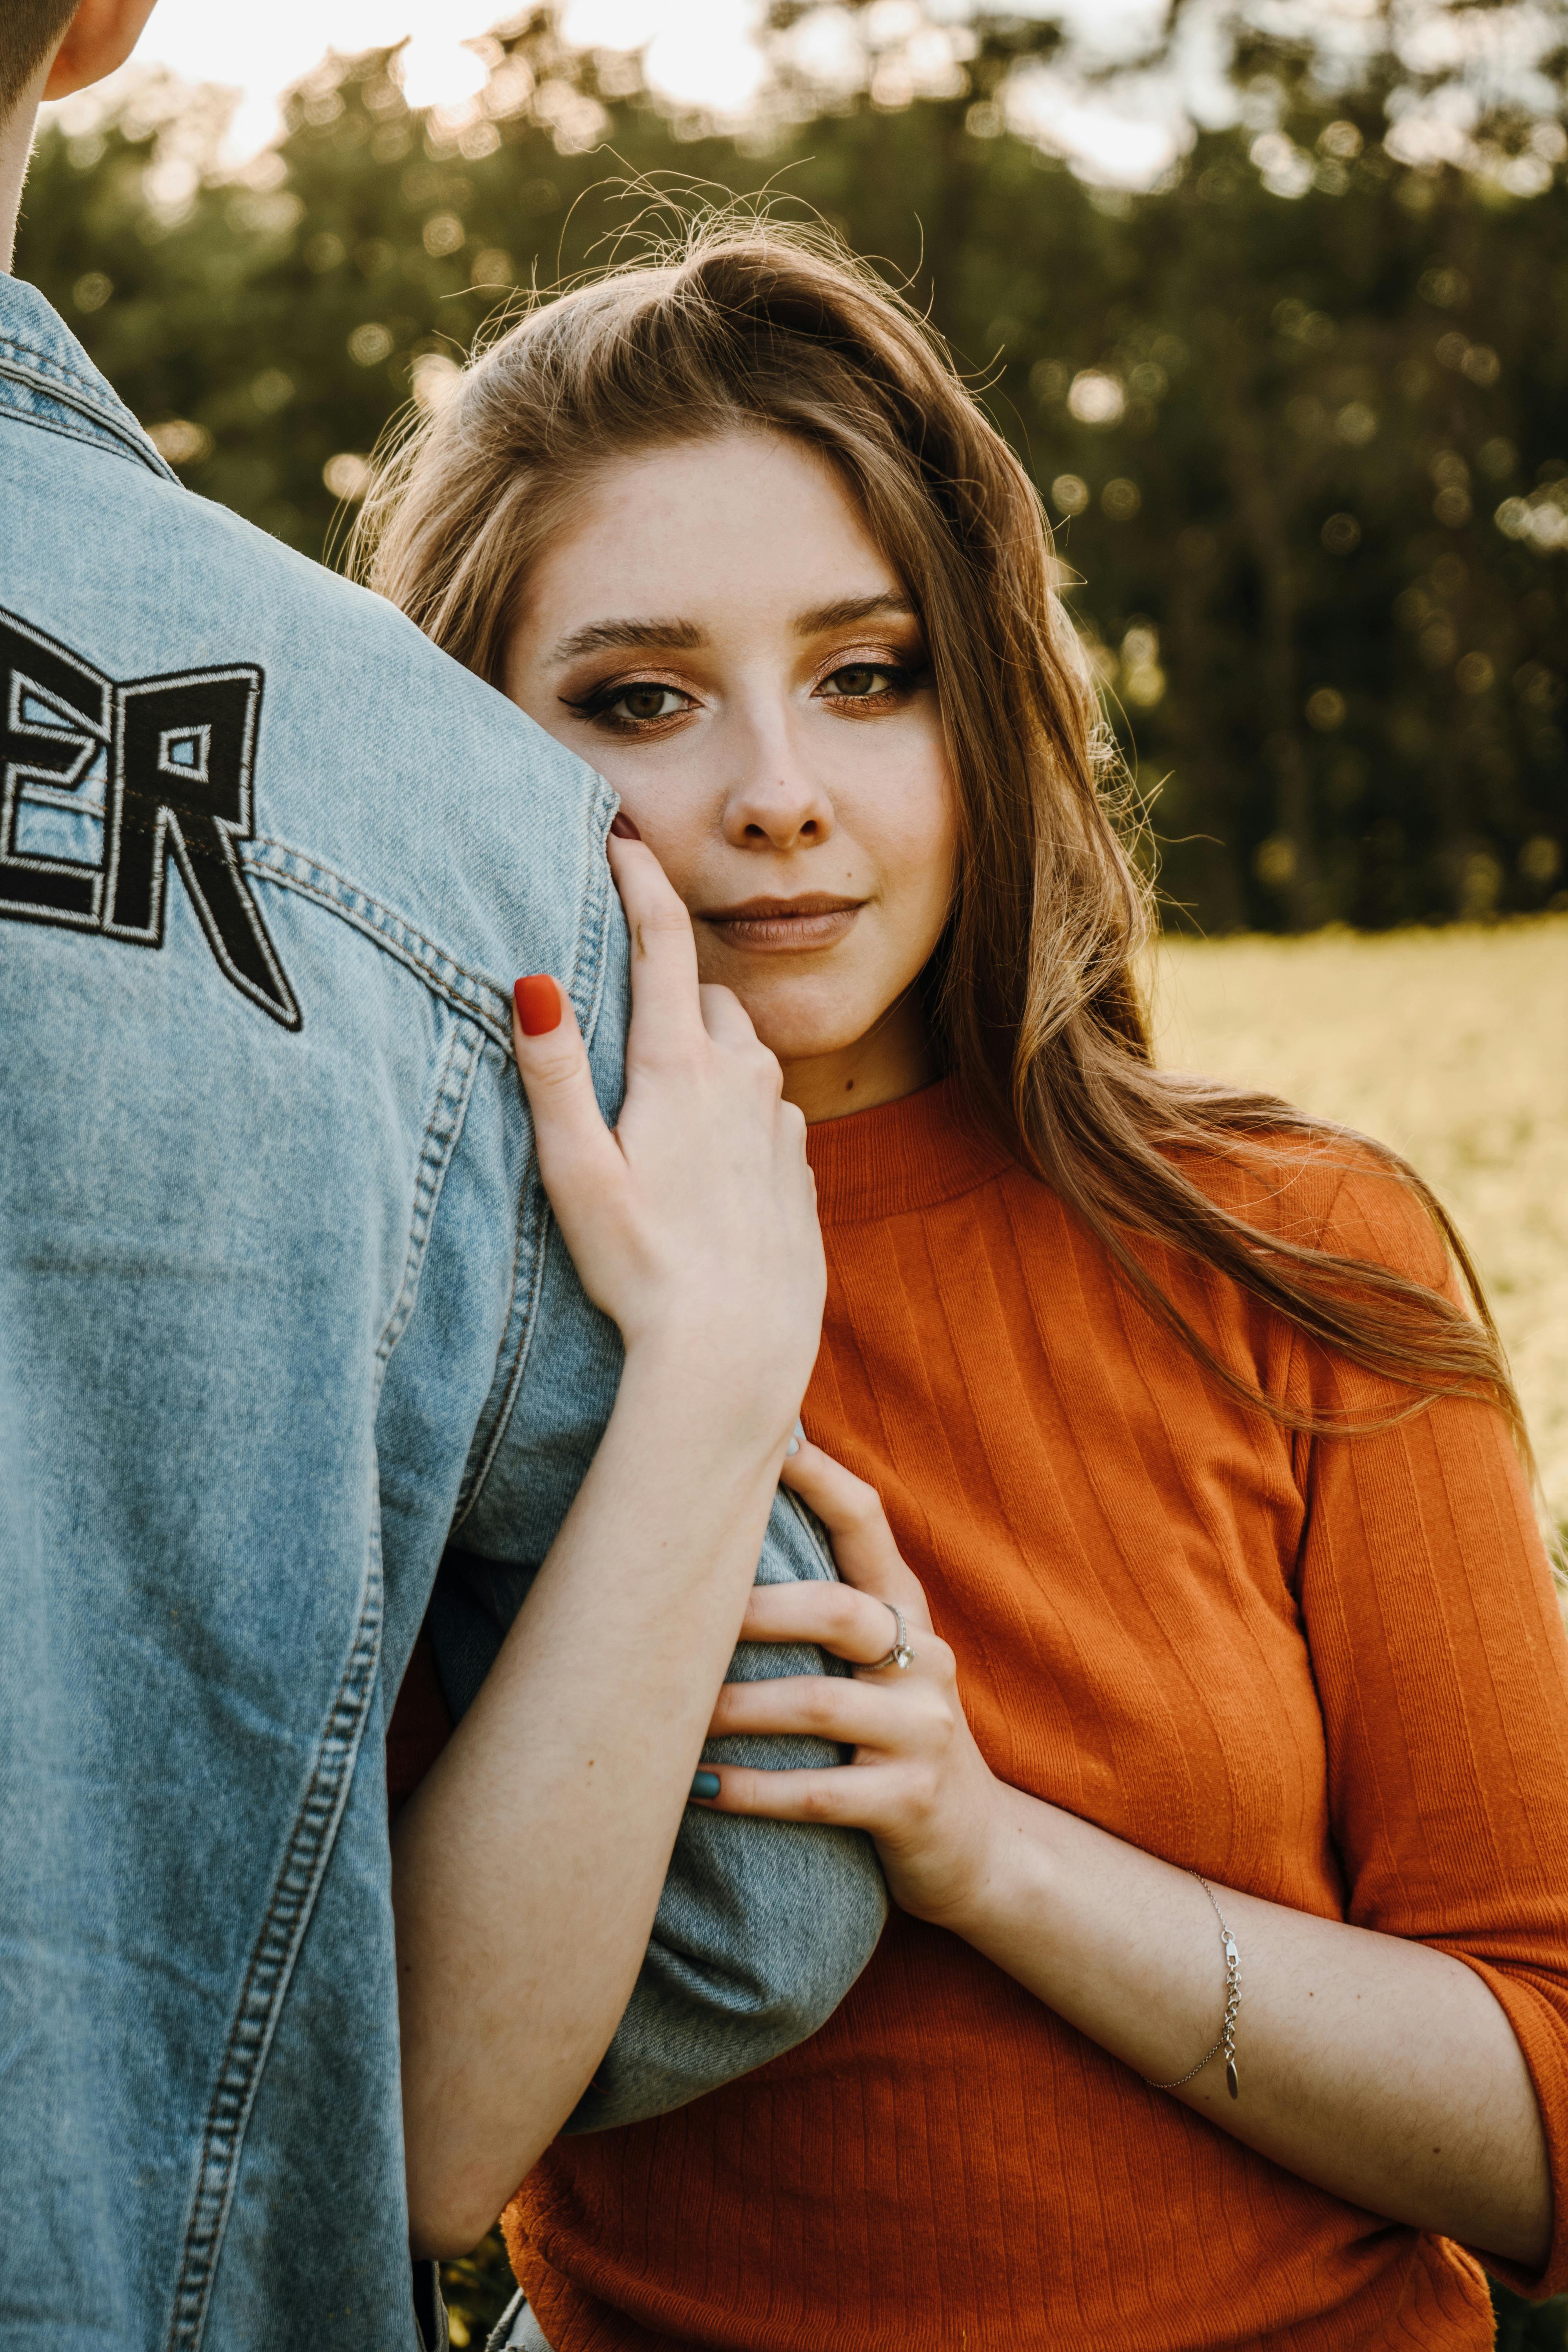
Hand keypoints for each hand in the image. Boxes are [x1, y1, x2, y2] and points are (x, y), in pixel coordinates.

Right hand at [511, 834, 824, 1446]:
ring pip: (747, 1057)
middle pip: (709, 1000)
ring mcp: (781, 1125)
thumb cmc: (643, 1266)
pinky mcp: (800, 1170)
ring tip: (665, 1110)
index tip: (623, 836)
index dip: (640, 879)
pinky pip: (769, 1117)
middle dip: (674, 992)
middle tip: (630, 1024)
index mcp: (681, 1067)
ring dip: (710, 1059)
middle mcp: (744, 1080)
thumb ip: (553, 1075)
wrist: (735, 1350)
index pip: (660, 941)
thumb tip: (530, 983)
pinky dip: (739, 1117)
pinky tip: (708, 1170)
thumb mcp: (577, 1171)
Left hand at [691, 1438, 1005, 1929]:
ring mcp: (925, 1731)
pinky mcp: (913, 1804)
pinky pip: (818, 1793)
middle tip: (673, 1613)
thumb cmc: (892, 1738)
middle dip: (754, 1608)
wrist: (978, 1848)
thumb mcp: (878, 1663)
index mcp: (906, 1611)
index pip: (866, 1523)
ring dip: (734, 1709)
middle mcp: (924, 1659)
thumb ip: (823, 1603)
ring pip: (818, 1705)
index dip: (817, 1477)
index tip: (762, 1436)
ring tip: (667, 1713)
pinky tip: (697, 1791)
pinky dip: (750, 1791)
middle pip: (838, 1609)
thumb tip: (711, 1533)